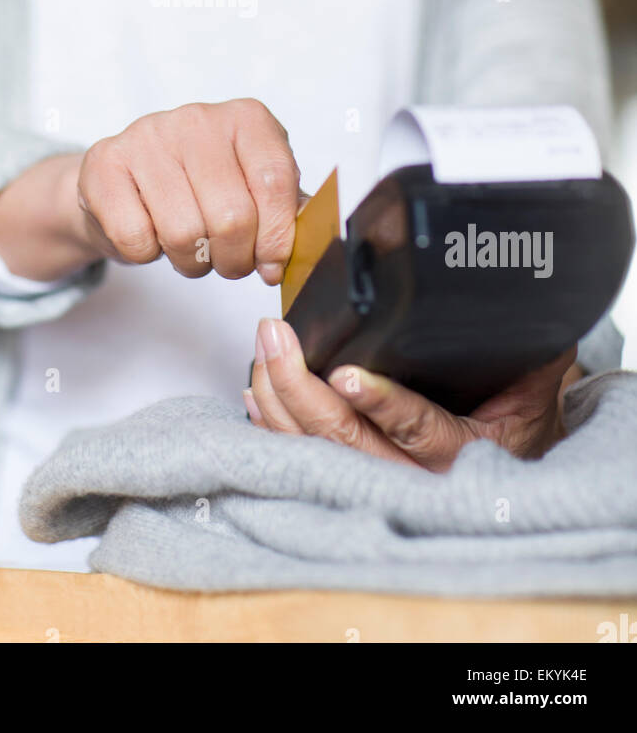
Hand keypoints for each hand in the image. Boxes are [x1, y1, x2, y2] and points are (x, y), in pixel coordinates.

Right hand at [78, 99, 300, 283]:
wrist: (120, 184)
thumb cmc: (197, 190)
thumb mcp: (251, 190)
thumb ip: (286, 212)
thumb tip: (312, 245)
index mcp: (246, 119)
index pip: (274, 182)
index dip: (277, 237)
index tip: (271, 263)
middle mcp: (197, 118)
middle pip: (232, 217)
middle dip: (233, 259)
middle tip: (227, 261)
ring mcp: (147, 136)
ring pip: (184, 233)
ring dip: (191, 261)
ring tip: (189, 248)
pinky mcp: (104, 163)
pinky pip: (136, 237)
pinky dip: (147, 253)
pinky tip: (149, 232)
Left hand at [244, 318, 577, 468]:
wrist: (515, 470)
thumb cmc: (515, 419)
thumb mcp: (531, 384)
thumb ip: (526, 349)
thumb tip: (521, 305)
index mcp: (462, 449)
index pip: (419, 428)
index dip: (381, 402)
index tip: (347, 375)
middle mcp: (415, 475)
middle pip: (346, 441)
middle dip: (301, 386)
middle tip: (277, 337)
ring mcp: (380, 483)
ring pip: (317, 452)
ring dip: (280, 400)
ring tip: (264, 349)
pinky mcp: (352, 481)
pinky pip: (303, 462)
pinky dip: (274, 427)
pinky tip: (257, 394)